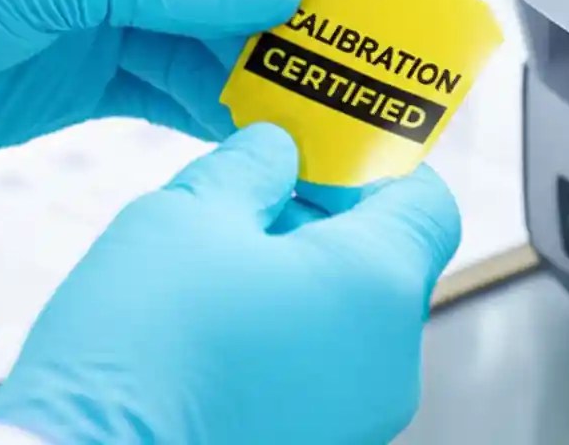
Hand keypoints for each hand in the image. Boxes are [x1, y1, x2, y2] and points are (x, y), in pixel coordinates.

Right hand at [0, 124, 460, 443]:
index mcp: (378, 286)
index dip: (375, 168)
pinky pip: (324, 371)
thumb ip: (252, 167)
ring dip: (298, 280)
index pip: (427, 203)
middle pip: (386, 261)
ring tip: (214, 274)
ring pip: (350, 318)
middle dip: (321, 222)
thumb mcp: (190, 214)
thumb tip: (276, 150)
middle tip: (245, 204)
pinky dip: (286, 337)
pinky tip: (214, 331)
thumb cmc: (141, 347)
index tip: (322, 156)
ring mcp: (360, 417)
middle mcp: (391, 361)